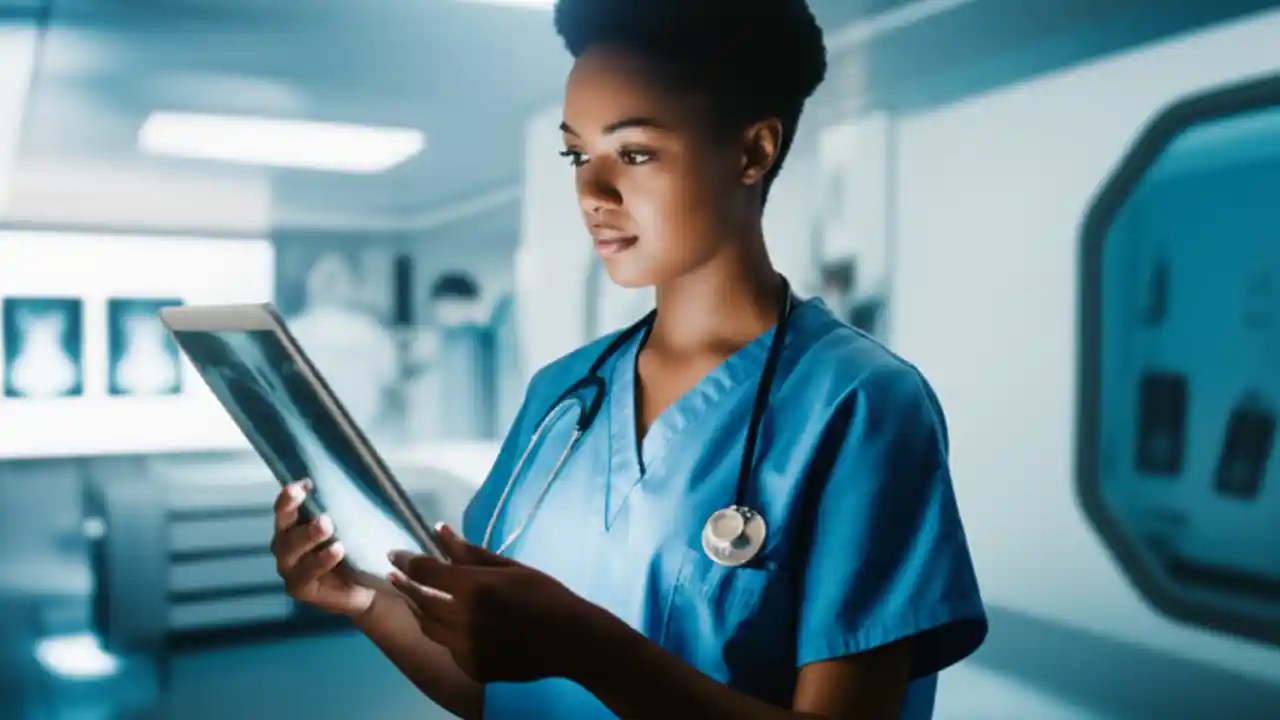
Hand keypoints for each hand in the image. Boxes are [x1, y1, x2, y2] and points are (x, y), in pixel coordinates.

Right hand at [270, 479, 376, 617]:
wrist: (367, 587)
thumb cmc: (356, 549)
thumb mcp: (351, 526)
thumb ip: (343, 508)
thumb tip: (349, 482)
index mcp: (294, 523)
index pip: (286, 505)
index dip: (290, 495)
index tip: (303, 484)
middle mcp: (286, 543)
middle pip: (283, 523)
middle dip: (291, 508)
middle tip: (313, 498)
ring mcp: (289, 566)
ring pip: (290, 549)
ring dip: (308, 535)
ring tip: (327, 525)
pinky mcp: (298, 587)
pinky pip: (305, 573)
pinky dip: (321, 561)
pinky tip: (338, 550)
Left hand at [388, 526, 594, 683]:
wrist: (570, 640)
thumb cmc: (544, 595)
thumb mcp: (509, 567)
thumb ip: (470, 553)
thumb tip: (439, 531)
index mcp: (473, 588)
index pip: (424, 571)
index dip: (405, 561)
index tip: (394, 555)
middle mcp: (462, 620)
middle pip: (419, 599)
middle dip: (403, 584)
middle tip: (395, 575)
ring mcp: (465, 648)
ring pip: (427, 626)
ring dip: (416, 608)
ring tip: (413, 595)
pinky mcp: (471, 666)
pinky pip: (446, 645)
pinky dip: (441, 630)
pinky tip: (444, 620)